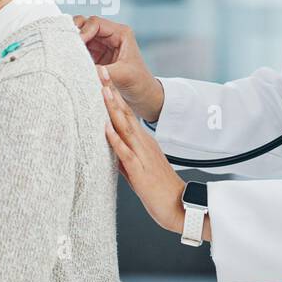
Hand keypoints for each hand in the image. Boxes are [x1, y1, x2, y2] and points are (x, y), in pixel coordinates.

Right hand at [74, 15, 163, 122]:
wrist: (143, 96)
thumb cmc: (139, 83)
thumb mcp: (123, 76)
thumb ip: (103, 72)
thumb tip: (82, 69)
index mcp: (121, 33)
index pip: (95, 23)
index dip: (83, 31)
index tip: (75, 44)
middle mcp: (110, 35)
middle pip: (85, 25)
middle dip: (74, 33)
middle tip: (64, 45)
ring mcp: (101, 45)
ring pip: (80, 36)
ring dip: (72, 43)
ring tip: (64, 52)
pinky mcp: (95, 55)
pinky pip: (80, 48)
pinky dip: (72, 52)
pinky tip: (68, 59)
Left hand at [99, 66, 186, 234]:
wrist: (180, 209)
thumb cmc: (159, 191)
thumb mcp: (138, 170)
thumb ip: (125, 158)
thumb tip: (111, 149)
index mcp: (143, 142)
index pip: (126, 115)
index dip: (114, 96)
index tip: (103, 79)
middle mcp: (144, 144)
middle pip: (125, 114)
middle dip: (112, 93)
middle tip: (101, 71)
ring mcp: (143, 155)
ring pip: (125, 128)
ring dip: (113, 108)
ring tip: (103, 90)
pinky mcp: (140, 171)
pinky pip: (126, 153)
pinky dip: (115, 139)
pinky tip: (106, 127)